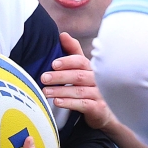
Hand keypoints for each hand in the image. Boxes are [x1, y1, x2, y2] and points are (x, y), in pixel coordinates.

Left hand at [42, 33, 147, 147]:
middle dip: (60, 76)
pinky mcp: (98, 108)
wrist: (103, 113)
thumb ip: (73, 53)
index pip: (81, 61)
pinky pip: (83, 105)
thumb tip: (63, 34)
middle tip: (43, 78)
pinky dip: (69, 103)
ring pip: (79, 91)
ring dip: (60, 90)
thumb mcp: (81, 70)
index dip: (68, 61)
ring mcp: (100, 95)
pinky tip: (57, 102)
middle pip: (78, 76)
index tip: (53, 63)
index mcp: (92, 69)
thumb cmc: (89, 88)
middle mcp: (98, 80)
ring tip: (45, 91)